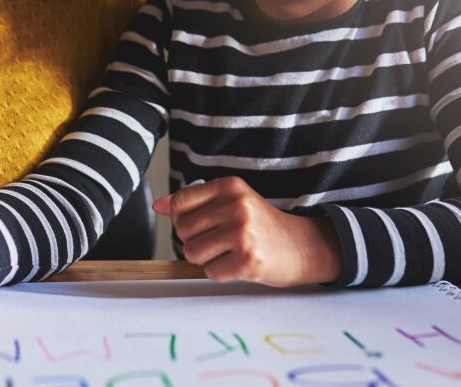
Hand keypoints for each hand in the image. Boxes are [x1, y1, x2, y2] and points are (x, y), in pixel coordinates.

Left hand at [153, 176, 340, 285]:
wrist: (302, 247)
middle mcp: (236, 205)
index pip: (179, 202)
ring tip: (228, 253)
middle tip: (219, 242)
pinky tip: (238, 264)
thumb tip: (158, 205)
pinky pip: (210, 272)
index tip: (200, 225)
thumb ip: (194, 202)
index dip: (182, 219)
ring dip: (206, 259)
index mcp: (230, 186)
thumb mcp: (231, 203)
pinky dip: (220, 273)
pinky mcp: (247, 260)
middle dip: (194, 241)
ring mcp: (242, 233)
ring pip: (192, 252)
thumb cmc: (261, 225)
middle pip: (182, 230)